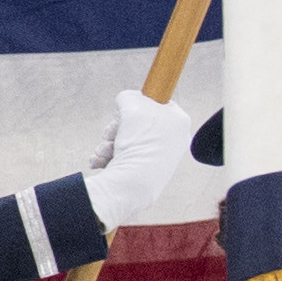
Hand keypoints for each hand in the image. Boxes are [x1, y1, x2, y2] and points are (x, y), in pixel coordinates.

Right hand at [90, 87, 204, 225]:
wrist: (133, 184)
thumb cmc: (139, 143)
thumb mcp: (132, 104)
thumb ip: (129, 96)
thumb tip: (126, 102)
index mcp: (179, 121)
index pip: (156, 101)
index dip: (137, 104)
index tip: (127, 109)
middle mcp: (173, 138)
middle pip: (137, 121)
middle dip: (116, 127)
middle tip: (112, 133)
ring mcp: (160, 155)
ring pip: (125, 138)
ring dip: (108, 142)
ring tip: (106, 151)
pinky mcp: (145, 170)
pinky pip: (123, 155)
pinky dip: (108, 156)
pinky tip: (102, 161)